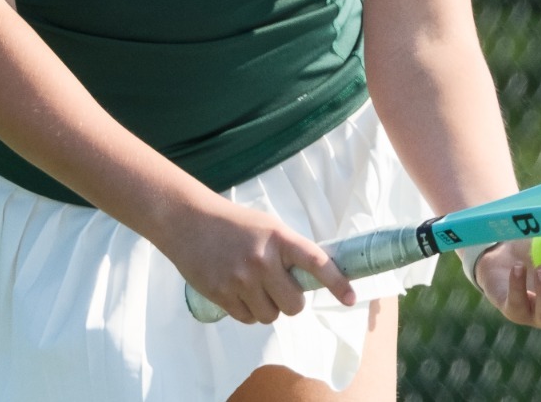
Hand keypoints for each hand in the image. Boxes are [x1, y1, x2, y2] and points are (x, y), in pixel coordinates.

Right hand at [159, 197, 355, 325]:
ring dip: (268, 308)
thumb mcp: (267, 227)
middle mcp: (262, 260)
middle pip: (294, 305)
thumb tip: (313, 278)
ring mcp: (241, 280)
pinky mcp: (221, 294)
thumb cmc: (234, 224)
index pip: (316, 262)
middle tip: (280, 289)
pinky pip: (247, 319)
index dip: (337, 283)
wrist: (188, 222)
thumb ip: (288, 250)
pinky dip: (248, 312)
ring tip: (255, 287)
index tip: (352, 299)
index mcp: (279, 238)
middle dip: (290, 302)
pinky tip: (238, 292)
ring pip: (270, 316)